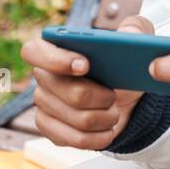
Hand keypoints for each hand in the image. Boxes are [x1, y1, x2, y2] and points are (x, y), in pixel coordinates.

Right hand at [21, 16, 155, 150]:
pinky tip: (108, 130)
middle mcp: (43, 77)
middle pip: (65, 91)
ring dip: (105, 118)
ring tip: (113, 112)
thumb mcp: (136, 39)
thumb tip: (128, 34)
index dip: (56, 60)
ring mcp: (44, 104)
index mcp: (55, 49)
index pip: (33, 51)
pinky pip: (75, 139)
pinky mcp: (51, 129)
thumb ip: (135, 28)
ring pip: (76, 118)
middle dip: (99, 96)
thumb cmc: (122, 65)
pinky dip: (99, 137)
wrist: (127, 99)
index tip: (85, 65)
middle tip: (114, 96)